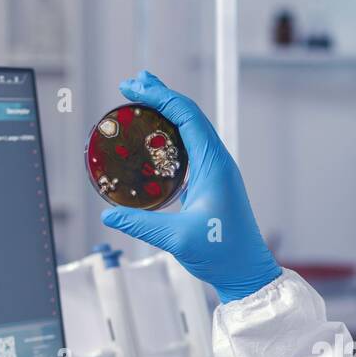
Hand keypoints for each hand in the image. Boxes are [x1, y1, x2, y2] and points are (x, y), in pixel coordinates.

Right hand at [101, 71, 282, 302]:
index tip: (132, 87)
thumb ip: (141, 225)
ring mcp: (216, 172)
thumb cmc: (223, 255)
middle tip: (133, 83)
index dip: (159, 96)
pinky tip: (153, 140)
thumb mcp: (178, 239)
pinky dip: (170, 136)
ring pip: (190, 130)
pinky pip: (189, 149)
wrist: (246, 272)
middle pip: (189, 116)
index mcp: (215, 165)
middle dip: (161, 96)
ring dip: (166, 113)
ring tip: (141, 101)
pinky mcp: (211, 183)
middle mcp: (218, 162)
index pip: (186, 116)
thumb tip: (109, 216)